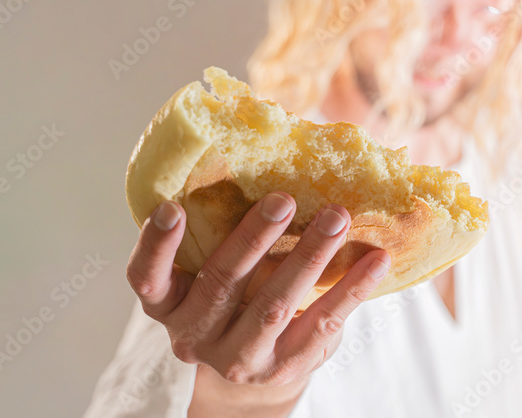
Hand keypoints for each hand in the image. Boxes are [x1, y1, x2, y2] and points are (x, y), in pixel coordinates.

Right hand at [125, 193, 390, 414]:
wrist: (254, 366)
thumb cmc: (234, 293)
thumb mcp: (214, 268)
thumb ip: (221, 229)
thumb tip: (269, 154)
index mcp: (168, 304)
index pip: (146, 278)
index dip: (156, 246)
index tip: (171, 207)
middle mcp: (194, 335)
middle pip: (220, 284)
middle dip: (253, 238)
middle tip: (284, 198)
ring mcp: (238, 357)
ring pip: (274, 306)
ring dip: (309, 256)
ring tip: (338, 216)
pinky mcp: (283, 368)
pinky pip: (320, 324)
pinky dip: (351, 289)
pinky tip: (375, 260)